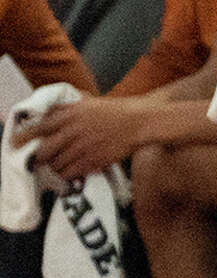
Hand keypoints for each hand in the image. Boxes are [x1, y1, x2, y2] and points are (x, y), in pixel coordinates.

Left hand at [17, 99, 144, 183]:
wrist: (140, 122)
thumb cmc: (114, 111)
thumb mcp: (88, 102)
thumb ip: (66, 107)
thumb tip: (46, 112)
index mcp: (72, 114)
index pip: (41, 127)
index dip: (25, 136)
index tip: (15, 142)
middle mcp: (75, 131)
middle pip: (45, 150)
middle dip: (36, 158)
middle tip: (34, 161)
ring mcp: (85, 146)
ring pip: (57, 164)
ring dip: (52, 168)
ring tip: (53, 168)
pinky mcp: (95, 159)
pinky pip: (72, 172)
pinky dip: (66, 174)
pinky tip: (67, 173)